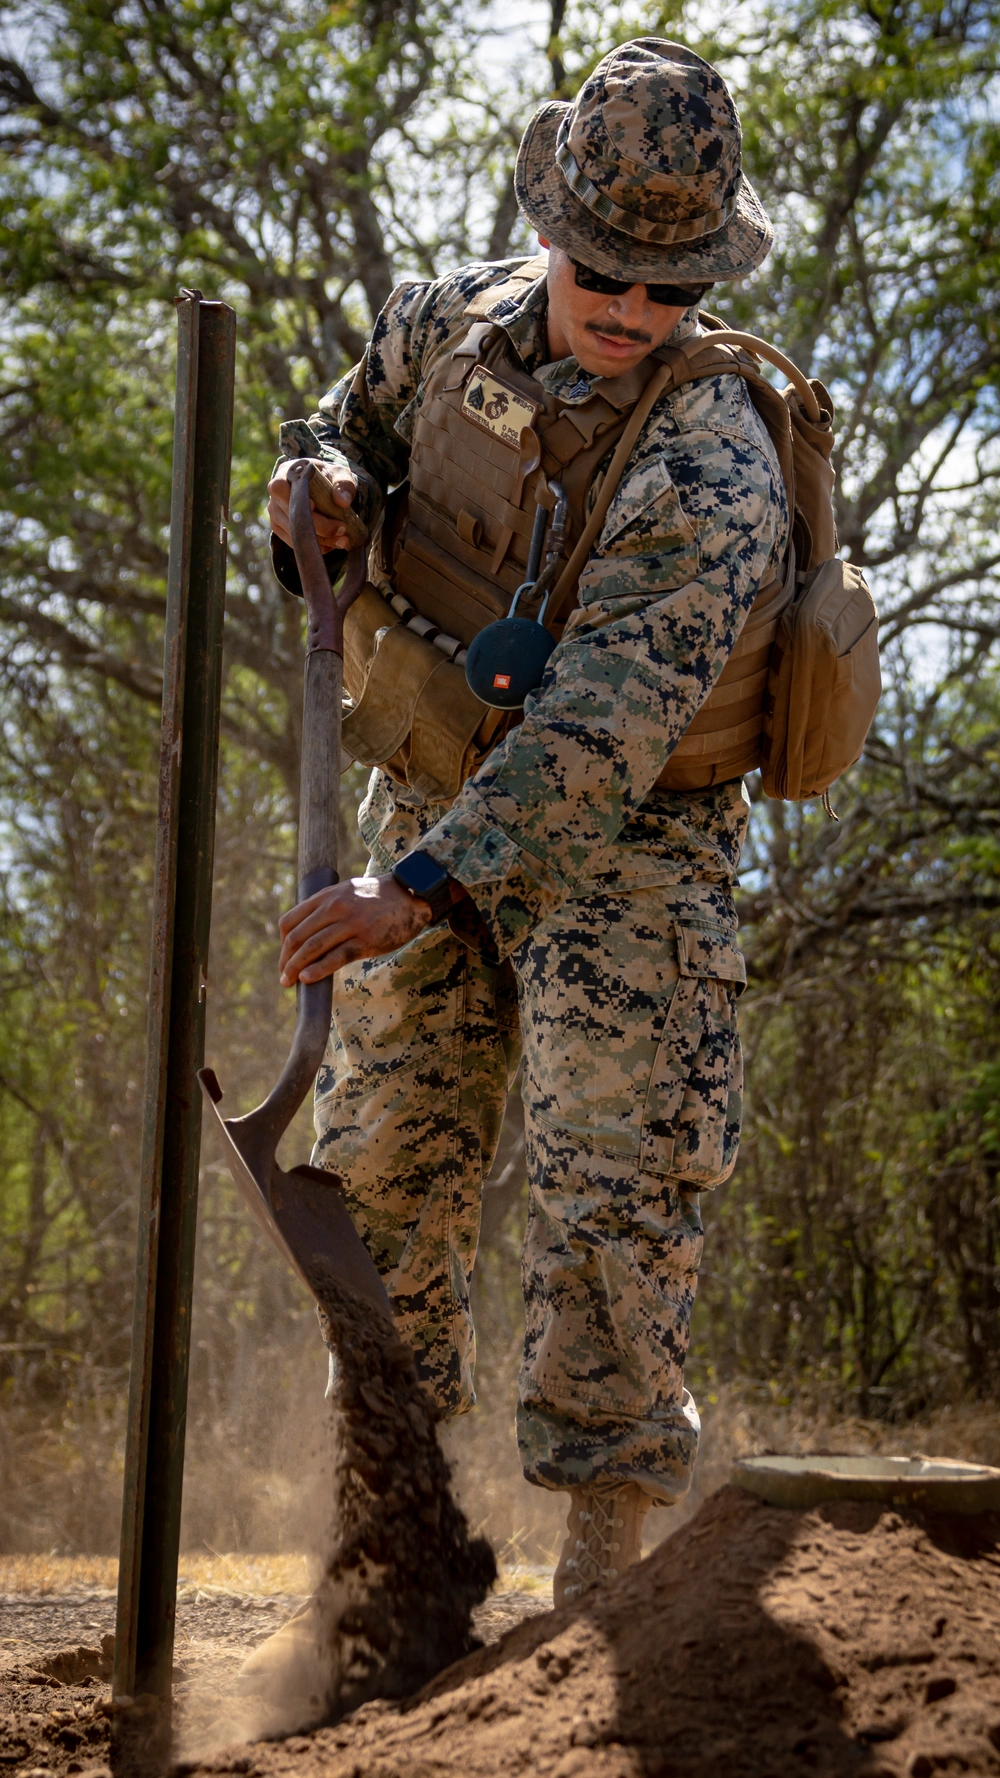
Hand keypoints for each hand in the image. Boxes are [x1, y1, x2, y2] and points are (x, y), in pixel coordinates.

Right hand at [268, 458, 357, 551]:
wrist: (316, 486)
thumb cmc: (326, 477)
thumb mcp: (338, 474)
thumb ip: (343, 484)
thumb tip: (342, 502)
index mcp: (285, 474)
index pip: (280, 487)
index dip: (294, 499)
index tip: (315, 506)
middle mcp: (275, 495)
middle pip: (291, 515)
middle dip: (319, 526)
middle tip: (342, 529)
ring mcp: (274, 514)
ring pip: (294, 532)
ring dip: (320, 540)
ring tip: (342, 538)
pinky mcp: (279, 528)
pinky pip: (295, 542)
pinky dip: (315, 545)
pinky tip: (332, 542)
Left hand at [278, 875, 431, 985]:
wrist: (411, 896)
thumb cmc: (378, 898)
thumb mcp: (346, 893)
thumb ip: (326, 908)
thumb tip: (306, 932)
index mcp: (326, 896)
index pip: (290, 921)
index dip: (282, 944)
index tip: (284, 958)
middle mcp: (334, 908)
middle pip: (297, 937)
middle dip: (285, 961)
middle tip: (283, 977)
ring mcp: (350, 924)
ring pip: (312, 948)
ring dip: (295, 968)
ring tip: (289, 982)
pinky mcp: (366, 940)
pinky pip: (336, 957)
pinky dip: (318, 969)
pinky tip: (307, 979)